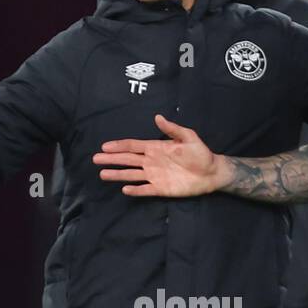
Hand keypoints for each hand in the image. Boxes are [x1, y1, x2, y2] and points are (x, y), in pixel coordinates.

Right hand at [94, 115, 226, 196]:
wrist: (211, 172)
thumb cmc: (200, 153)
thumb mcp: (188, 137)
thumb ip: (172, 129)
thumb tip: (158, 117)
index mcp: (156, 148)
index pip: (133, 146)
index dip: (119, 146)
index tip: (105, 146)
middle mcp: (151, 161)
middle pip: (128, 160)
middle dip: (112, 159)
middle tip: (95, 159)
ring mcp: (155, 176)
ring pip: (132, 174)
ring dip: (117, 174)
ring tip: (103, 174)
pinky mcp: (161, 189)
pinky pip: (145, 189)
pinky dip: (135, 190)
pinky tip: (125, 189)